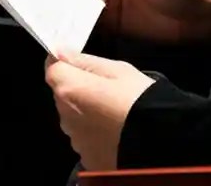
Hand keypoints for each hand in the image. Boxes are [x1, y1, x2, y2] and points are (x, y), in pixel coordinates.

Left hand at [45, 51, 155, 171]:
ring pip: (75, 118)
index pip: (52, 69)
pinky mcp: (86, 157)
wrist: (158, 139)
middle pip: (63, 96)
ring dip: (87, 113)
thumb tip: (61, 52)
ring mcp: (75, 140)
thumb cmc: (138, 97)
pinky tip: (116, 131)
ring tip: (115, 113)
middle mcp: (64, 116)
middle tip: (107, 89)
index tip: (78, 60)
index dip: (63, 62)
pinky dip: (96, 133)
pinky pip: (86, 139)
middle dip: (78, 90)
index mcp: (69, 90)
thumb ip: (86, 61)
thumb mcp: (118, 70)